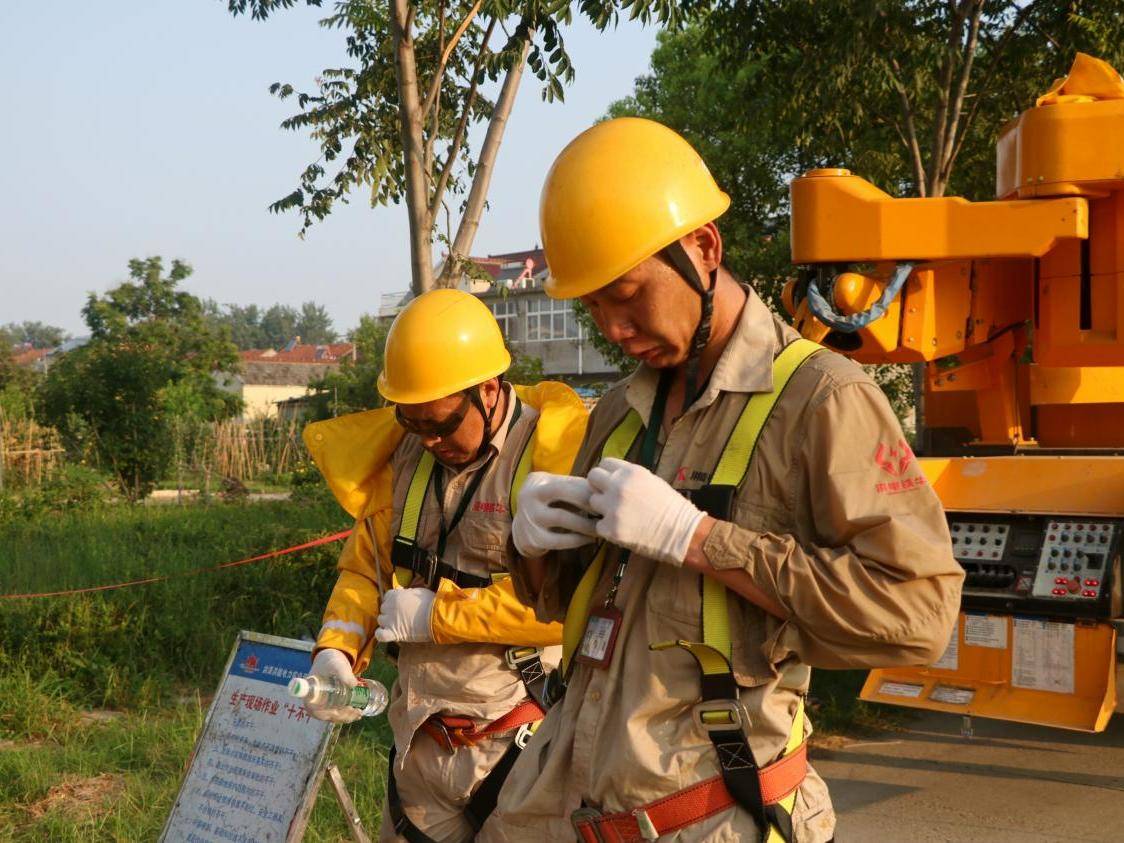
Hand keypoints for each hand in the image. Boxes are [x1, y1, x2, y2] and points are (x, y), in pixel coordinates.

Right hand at [306, 648, 361, 723]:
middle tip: (357, 712)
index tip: (345, 710)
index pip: (317, 710)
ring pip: (333, 717)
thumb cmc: (331, 662)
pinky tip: (357, 714)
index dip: (330, 714)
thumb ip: (344, 673)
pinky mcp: (328, 705)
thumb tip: (354, 685)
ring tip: (359, 713)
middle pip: (327, 715)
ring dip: (346, 717)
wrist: (331, 659)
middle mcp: (313, 703)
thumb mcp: (337, 665)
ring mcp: (321, 705)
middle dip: (343, 716)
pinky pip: (336, 714)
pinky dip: (346, 715)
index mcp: (309, 694)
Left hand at [375, 587, 435, 642]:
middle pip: (383, 608)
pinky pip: (379, 635)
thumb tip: (400, 589)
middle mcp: (390, 607)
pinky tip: (387, 633)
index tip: (398, 604)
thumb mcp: (419, 591)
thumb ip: (406, 591)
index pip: (387, 596)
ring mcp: (390, 620)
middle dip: (390, 611)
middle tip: (400, 615)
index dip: (392, 600)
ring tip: (397, 624)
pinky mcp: (393, 633)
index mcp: (395, 596)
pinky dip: (381, 634)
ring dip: (386, 622)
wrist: (436, 618)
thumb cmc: (430, 603)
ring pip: (380, 620)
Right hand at [512, 472, 599, 557]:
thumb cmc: (546, 501)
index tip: (602, 499)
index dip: (585, 492)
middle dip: (586, 506)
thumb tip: (600, 489)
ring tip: (599, 527)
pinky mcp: (535, 540)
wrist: (521, 526)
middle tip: (603, 513)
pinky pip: (560, 541)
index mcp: (537, 483)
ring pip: (562, 520)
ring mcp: (530, 520)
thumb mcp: (553, 486)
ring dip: (585, 525)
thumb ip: (572, 485)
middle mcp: (529, 499)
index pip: (564, 485)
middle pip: (562, 497)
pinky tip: (589, 539)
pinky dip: (578, 540)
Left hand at [586, 458, 704, 565]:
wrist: (682, 533)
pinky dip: (607, 528)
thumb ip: (630, 477)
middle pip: (592, 478)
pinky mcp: (610, 529)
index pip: (604, 463)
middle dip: (598, 487)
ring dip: (602, 508)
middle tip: (608, 497)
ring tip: (619, 515)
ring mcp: (613, 508)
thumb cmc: (671, 507)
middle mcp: (619, 486)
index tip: (611, 482)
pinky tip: (622, 530)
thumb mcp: (652, 481)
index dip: (607, 473)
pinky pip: (598, 525)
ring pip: (592, 502)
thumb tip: (613, 476)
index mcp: (631, 472)